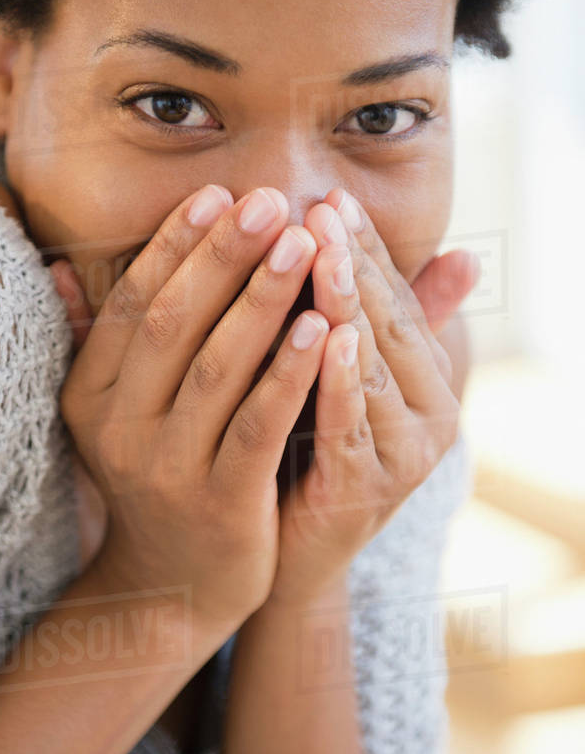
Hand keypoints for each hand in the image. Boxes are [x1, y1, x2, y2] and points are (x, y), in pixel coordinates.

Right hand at [49, 185, 328, 631]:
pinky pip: (257, 428)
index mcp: (90, 397)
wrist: (175, 586)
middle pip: (172, 326)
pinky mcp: (220, 505)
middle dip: (223, 258)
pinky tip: (324, 327)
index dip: (173, 246)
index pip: (131, 305)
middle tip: (271, 200)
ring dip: (262, 302)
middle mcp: (119, 431)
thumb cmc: (159, 477)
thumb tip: (57, 268)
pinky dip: (289, 374)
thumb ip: (94, 343)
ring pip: (216, 370)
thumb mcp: (113, 414)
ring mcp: (167, 470)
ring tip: (305, 245)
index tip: (217, 193)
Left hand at [265, 187, 477, 609]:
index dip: (366, 248)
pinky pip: (349, 427)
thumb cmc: (310, 447)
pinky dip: (337, 381)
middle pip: (387, 325)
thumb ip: (383, 318)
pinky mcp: (364, 492)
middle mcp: (429, 416)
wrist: (288, 555)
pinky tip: (323, 336)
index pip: (396, 300)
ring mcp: (401, 457)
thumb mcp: (344, 375)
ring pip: (372, 368)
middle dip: (353, 263)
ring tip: (322, 253)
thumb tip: (464, 255)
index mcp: (427, 380)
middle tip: (321, 210)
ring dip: (347, 306)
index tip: (331, 197)